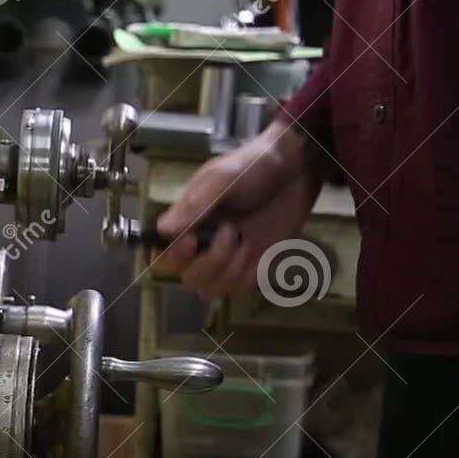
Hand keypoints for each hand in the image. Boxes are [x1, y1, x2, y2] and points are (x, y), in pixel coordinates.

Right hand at [151, 118, 322, 299]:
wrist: (296, 170)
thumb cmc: (254, 167)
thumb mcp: (223, 179)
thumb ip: (195, 205)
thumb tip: (162, 230)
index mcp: (189, 221)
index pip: (164, 254)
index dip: (175, 256)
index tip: (193, 242)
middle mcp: (203, 243)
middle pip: (188, 277)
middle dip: (212, 262)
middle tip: (233, 231)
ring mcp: (228, 257)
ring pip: (211, 289)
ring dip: (231, 272)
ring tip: (247, 243)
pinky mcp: (253, 265)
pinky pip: (240, 290)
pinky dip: (249, 277)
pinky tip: (260, 254)